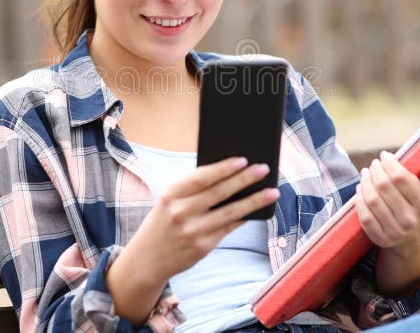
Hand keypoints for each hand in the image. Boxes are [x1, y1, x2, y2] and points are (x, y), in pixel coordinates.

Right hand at [106, 156, 278, 323]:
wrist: (146, 259)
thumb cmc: (163, 222)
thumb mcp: (170, 201)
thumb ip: (194, 190)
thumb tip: (231, 176)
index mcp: (171, 194)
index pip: (202, 177)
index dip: (224, 167)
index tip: (243, 159)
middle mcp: (181, 212)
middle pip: (220, 192)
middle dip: (245, 179)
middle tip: (264, 169)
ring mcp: (193, 231)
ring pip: (230, 212)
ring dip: (254, 200)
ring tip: (272, 191)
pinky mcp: (202, 247)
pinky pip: (228, 228)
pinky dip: (244, 217)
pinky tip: (257, 210)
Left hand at [355, 151, 419, 257]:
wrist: (415, 239)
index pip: (400, 178)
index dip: (389, 163)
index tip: (385, 156)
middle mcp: (410, 220)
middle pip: (383, 186)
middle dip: (375, 170)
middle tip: (374, 164)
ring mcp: (395, 231)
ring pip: (372, 200)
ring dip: (365, 182)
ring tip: (366, 174)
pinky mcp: (381, 238)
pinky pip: (365, 216)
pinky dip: (359, 200)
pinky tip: (360, 190)